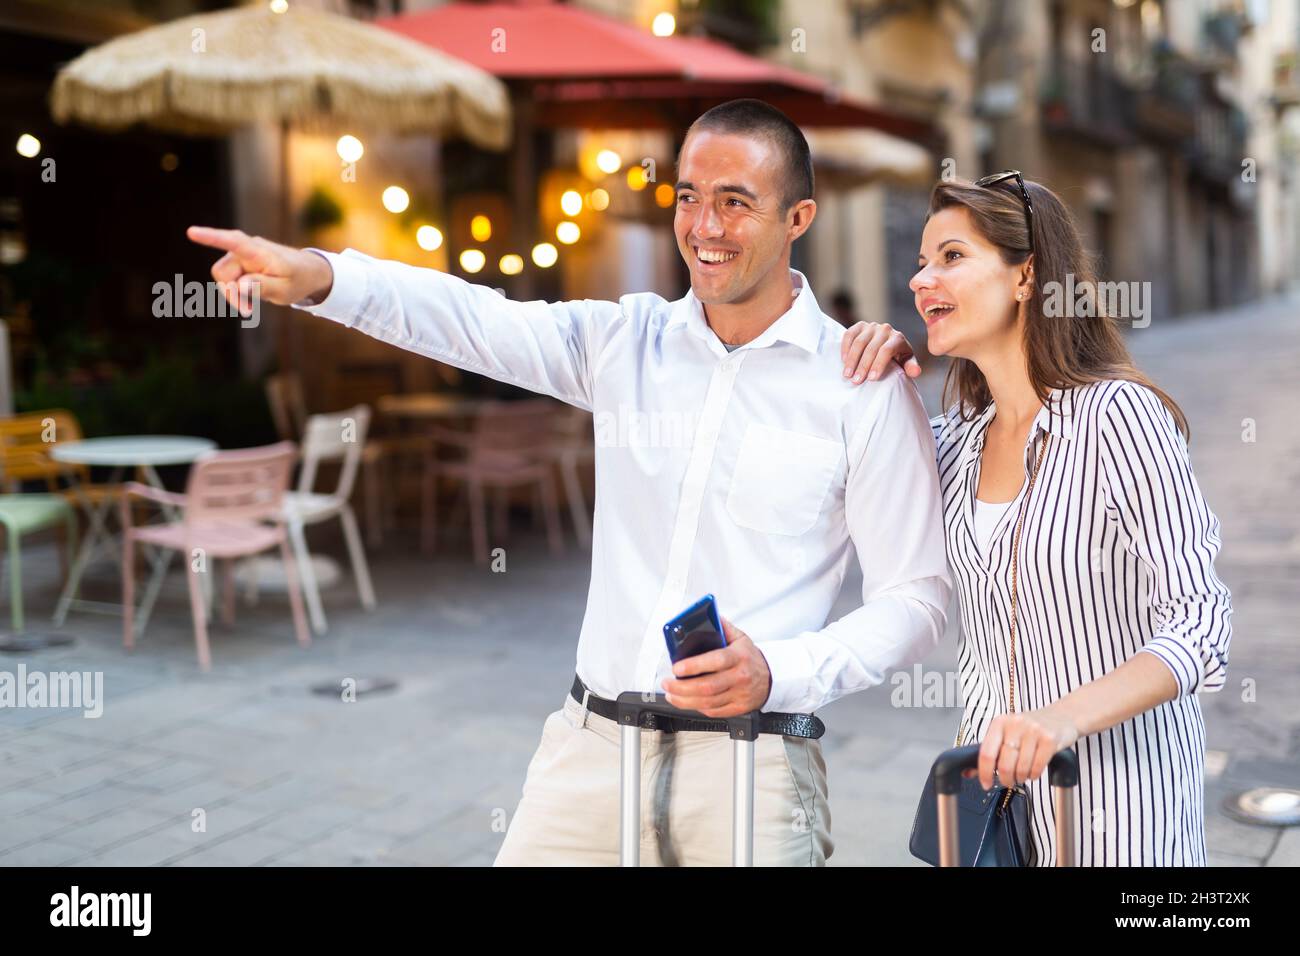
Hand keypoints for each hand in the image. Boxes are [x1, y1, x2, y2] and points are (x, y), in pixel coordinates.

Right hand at [186, 226, 333, 314]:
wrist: (308, 272)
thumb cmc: (298, 280)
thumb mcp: (285, 291)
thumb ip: (262, 287)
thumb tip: (239, 285)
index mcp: (258, 252)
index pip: (233, 242)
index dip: (211, 238)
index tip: (192, 232)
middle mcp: (246, 249)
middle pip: (221, 272)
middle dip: (229, 293)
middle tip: (247, 312)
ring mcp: (242, 255)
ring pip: (223, 278)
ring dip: (233, 294)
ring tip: (251, 307)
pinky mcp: (240, 262)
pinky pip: (229, 279)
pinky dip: (236, 292)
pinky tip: (249, 300)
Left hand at [660, 618, 771, 717]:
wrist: (770, 678)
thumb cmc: (750, 658)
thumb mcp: (740, 637)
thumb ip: (722, 627)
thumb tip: (706, 615)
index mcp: (738, 657)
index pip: (715, 661)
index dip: (694, 666)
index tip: (677, 667)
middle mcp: (740, 677)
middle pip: (707, 687)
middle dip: (681, 687)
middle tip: (667, 683)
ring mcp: (739, 695)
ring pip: (707, 703)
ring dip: (684, 700)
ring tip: (671, 693)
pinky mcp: (737, 708)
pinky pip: (713, 712)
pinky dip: (696, 708)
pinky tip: (686, 702)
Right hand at [840, 321, 920, 382]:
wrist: (887, 343)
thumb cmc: (897, 357)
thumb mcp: (906, 362)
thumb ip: (910, 367)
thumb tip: (915, 372)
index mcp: (898, 338)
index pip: (887, 350)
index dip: (878, 364)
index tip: (871, 379)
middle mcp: (885, 329)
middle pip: (871, 348)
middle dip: (863, 366)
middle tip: (856, 381)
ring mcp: (871, 326)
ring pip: (859, 342)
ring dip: (851, 360)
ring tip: (847, 375)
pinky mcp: (860, 326)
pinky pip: (849, 335)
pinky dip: (845, 348)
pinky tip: (843, 361)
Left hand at [969, 706, 1079, 789]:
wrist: (1062, 715)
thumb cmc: (1030, 728)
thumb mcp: (1008, 733)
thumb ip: (990, 752)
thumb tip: (968, 773)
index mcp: (1000, 723)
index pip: (986, 753)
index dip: (983, 773)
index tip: (985, 784)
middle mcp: (1015, 724)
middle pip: (1004, 765)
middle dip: (1005, 779)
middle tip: (1009, 781)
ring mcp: (1033, 731)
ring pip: (1021, 769)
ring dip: (1021, 778)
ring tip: (1022, 774)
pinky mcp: (1049, 739)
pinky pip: (1037, 768)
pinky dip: (1034, 775)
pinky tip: (1033, 771)